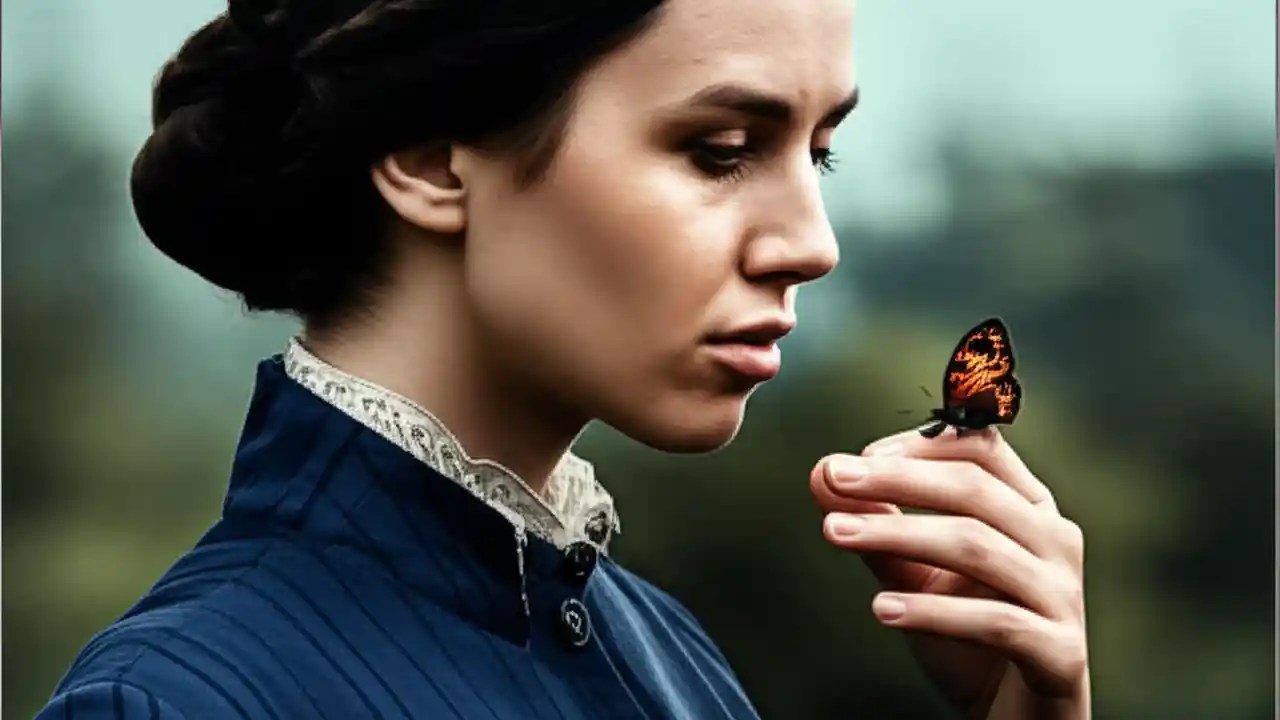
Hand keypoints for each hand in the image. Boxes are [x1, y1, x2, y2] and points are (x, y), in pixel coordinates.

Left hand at [808, 426, 1089, 718]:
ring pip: (977, 547)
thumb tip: (823, 474)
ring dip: (900, 534)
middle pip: (974, 490)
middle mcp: (1055, 542)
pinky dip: (934, 612)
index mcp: (1029, 509)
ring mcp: (1062, 596)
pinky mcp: (1059, 651)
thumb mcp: (917, 575)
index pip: (982, 450)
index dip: (920, 447)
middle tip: (834, 478)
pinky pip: (996, 621)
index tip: (859, 458)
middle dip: (896, 480)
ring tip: (836, 533)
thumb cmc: (972, 637)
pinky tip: (883, 609)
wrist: (1018, 718)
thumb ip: (878, 526)